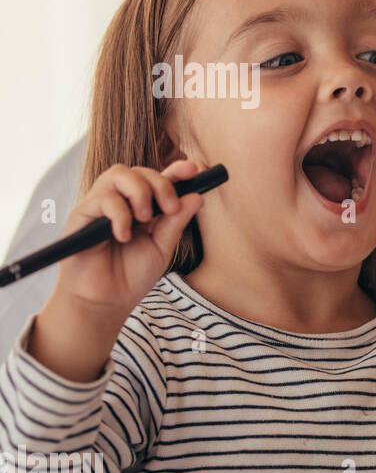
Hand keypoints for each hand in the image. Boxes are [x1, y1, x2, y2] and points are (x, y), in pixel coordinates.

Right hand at [50, 160, 206, 322]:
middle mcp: (120, 201)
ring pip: (118, 174)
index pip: (157, 178)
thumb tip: (197, 196)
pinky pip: (101, 199)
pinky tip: (124, 235)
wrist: (105, 302)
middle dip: (161, 183)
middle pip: (139, 170)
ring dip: (140, 192)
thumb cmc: (132, 276)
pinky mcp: (81, 216)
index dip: (176, 170)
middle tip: (170, 208)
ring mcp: (99, 206)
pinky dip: (119, 214)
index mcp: (142, 207)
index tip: (194, 170)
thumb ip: (176, 222)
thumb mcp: (162, 248)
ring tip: (146, 219)